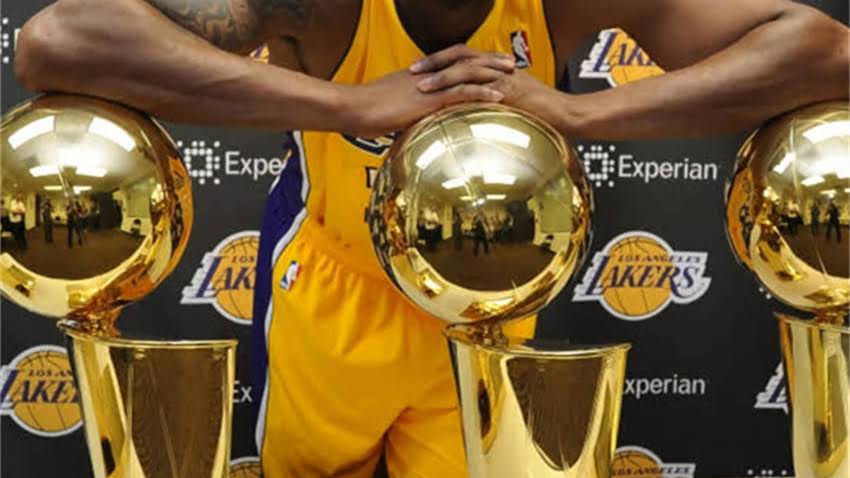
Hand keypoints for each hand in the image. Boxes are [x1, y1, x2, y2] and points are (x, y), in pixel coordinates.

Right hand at [345, 62, 510, 137]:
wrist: (352, 109)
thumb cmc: (364, 113)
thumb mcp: (389, 111)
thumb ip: (405, 114)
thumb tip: (410, 125)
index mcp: (419, 76)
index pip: (451, 63)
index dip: (472, 61)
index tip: (490, 62)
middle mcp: (427, 76)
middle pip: (465, 60)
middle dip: (490, 60)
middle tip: (510, 61)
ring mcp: (429, 86)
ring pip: (468, 72)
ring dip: (493, 71)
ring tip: (513, 73)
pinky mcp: (428, 99)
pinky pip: (461, 93)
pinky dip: (483, 93)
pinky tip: (499, 97)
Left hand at [413, 44, 567, 132]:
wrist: (568, 116)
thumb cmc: (543, 114)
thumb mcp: (511, 104)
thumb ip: (490, 104)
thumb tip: (469, 114)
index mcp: (497, 68)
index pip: (463, 56)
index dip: (440, 60)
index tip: (419, 68)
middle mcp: (498, 68)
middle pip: (460, 56)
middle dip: (433, 62)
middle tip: (411, 71)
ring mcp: (504, 78)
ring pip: (467, 69)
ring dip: (441, 77)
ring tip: (421, 86)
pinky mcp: (509, 92)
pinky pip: (482, 89)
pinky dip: (462, 94)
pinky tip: (446, 102)